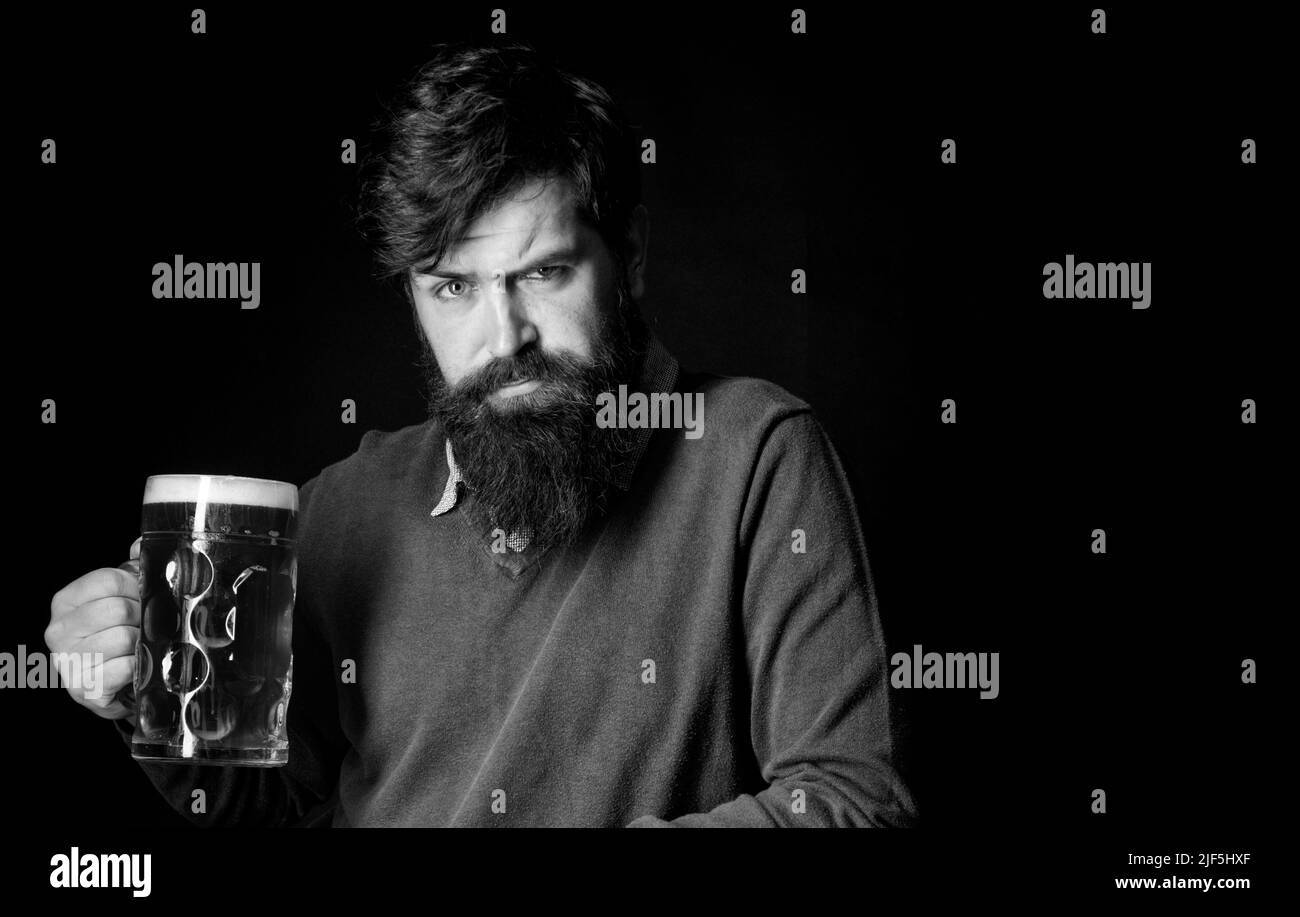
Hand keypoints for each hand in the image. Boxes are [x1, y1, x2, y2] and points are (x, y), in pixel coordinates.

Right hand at [46, 537, 142, 720]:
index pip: (109, 580)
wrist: (112, 684)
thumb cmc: (116, 634)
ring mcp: (68, 661)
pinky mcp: (84, 688)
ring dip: (141, 642)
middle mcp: (59, 630)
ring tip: (140, 645)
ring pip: (124, 638)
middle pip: (118, 609)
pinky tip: (135, 666)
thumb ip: (131, 567)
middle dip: (141, 616)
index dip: (136, 587)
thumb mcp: (120, 596)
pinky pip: (125, 668)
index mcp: (66, 602)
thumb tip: (141, 544)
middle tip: (145, 624)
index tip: (143, 596)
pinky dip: (138, 666)